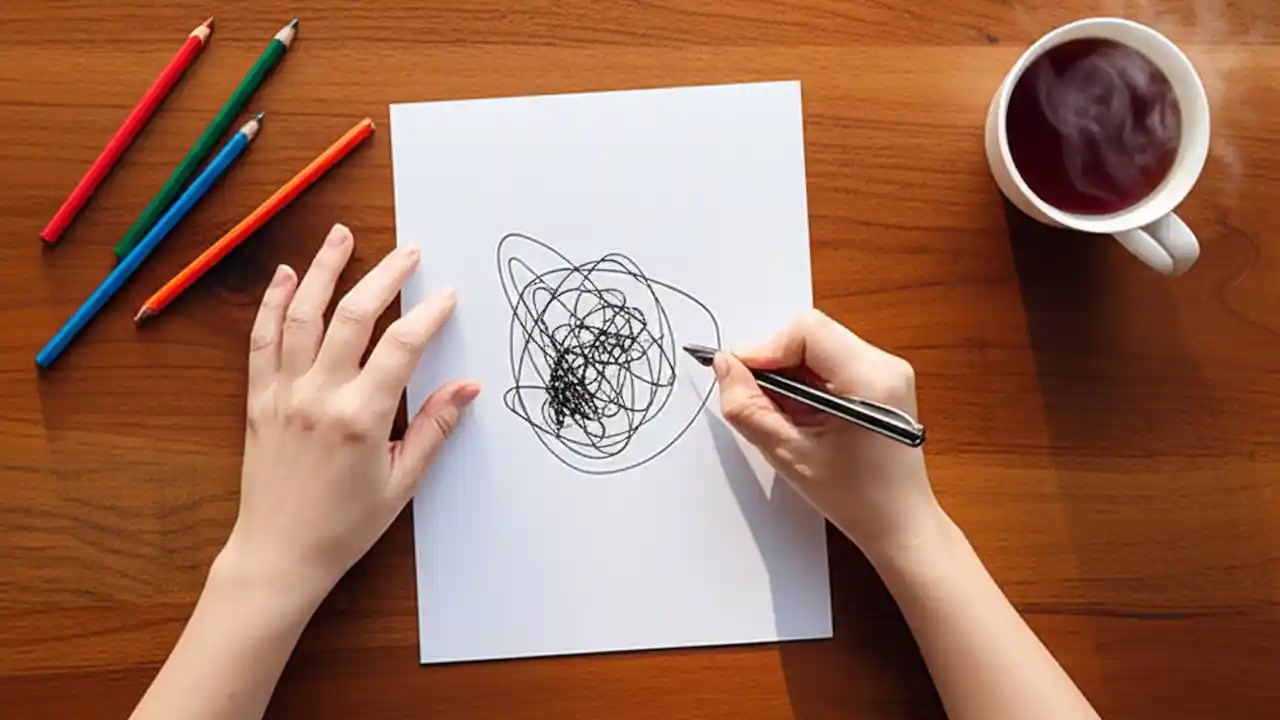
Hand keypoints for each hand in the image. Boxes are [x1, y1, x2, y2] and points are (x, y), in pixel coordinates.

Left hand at [217, 224, 479, 605]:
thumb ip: (434, 429)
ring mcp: (284, 393)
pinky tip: (287, 275)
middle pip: (354, 316)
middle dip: (386, 277)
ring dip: (324, 270)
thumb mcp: (401, 482)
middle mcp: (320, 395)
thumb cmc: (344, 527)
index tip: (448, 295)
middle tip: (409, 252)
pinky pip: (262, 340)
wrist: (278, 554)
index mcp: (361, 417)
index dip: (429, 314)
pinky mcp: (258, 399)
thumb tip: (468, 387)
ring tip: (342, 236)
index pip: (402, 346)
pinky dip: (273, 303)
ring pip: (303, 315)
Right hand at [713, 309, 940, 562]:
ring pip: (816, 346)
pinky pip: (829, 361)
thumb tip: (725, 365)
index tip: (741, 375)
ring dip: (788, 373)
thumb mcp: (789, 454)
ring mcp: (886, 369)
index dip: (766, 348)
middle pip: (810, 335)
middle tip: (756, 400)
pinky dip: (804, 381)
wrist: (898, 521)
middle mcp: (885, 365)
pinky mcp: (879, 378)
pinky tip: (801, 414)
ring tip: (782, 415)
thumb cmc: (857, 498)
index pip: (807, 330)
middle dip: (774, 362)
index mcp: (871, 379)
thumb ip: (749, 407)